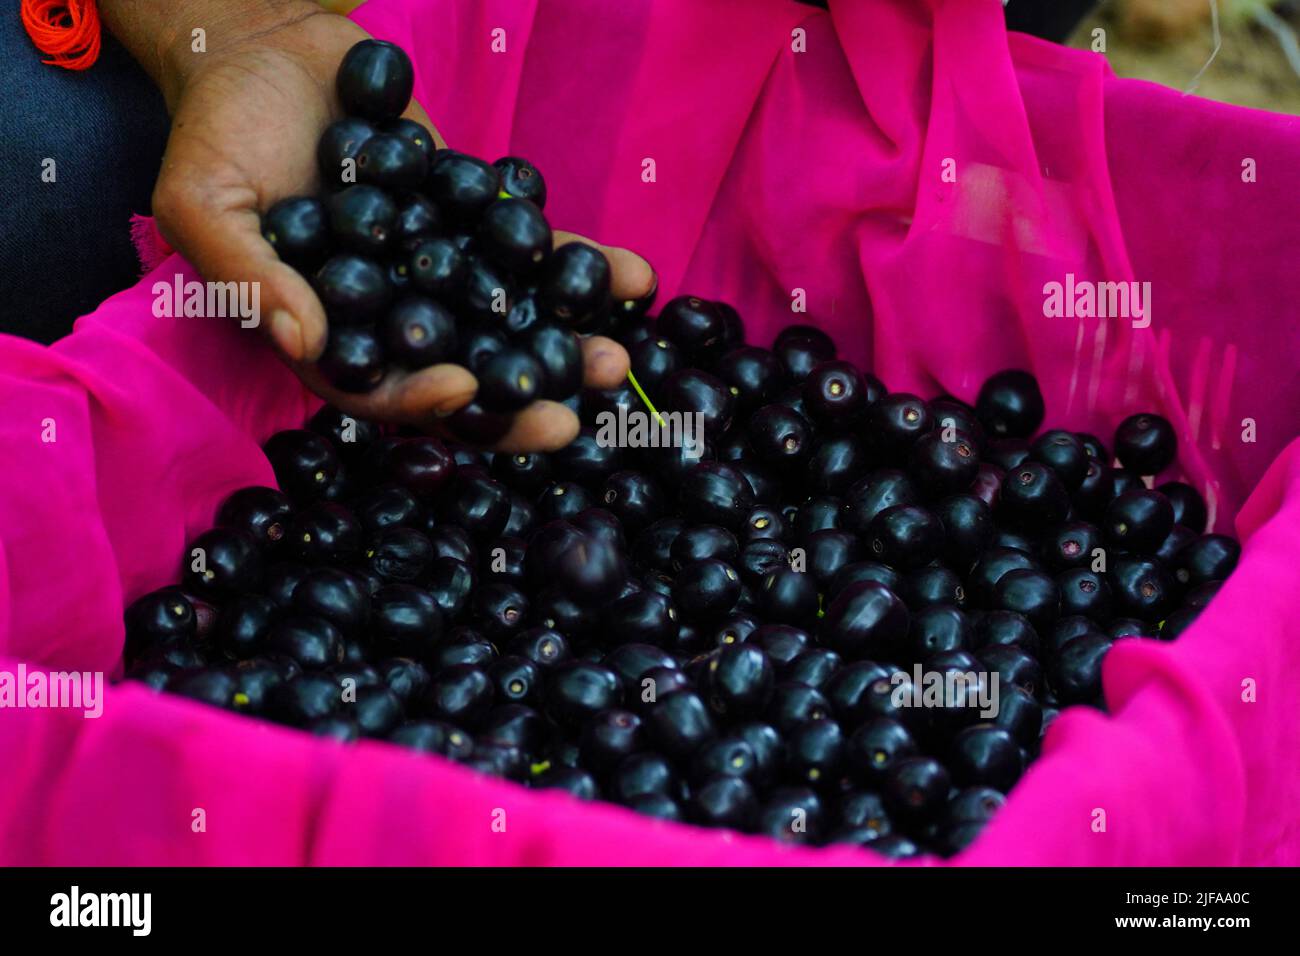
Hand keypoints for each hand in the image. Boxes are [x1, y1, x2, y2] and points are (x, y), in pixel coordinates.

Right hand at [142, 3, 652, 449]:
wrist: (269, 55)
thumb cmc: (218, 135)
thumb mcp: (205, 203)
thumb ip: (249, 276)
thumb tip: (304, 341)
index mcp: (330, 337)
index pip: (378, 391)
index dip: (421, 402)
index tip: (466, 391)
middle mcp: (396, 318)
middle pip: (463, 377)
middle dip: (517, 400)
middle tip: (574, 416)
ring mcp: (444, 274)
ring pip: (511, 326)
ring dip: (566, 346)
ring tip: (617, 357)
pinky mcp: (479, 225)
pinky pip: (535, 254)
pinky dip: (582, 266)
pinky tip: (637, 277)